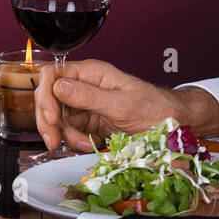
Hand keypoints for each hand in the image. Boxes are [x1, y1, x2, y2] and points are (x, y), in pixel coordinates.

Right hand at [34, 59, 207, 151]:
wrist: (173, 124)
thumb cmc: (154, 108)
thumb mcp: (122, 104)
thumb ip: (90, 96)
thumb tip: (60, 86)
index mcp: (91, 73)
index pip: (53, 75)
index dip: (46, 95)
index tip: (52, 117)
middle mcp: (84, 86)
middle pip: (49, 98)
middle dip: (49, 121)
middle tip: (55, 140)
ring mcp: (85, 104)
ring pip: (56, 118)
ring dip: (64, 135)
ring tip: (84, 144)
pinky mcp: (88, 121)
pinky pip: (69, 130)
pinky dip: (74, 141)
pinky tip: (88, 145)